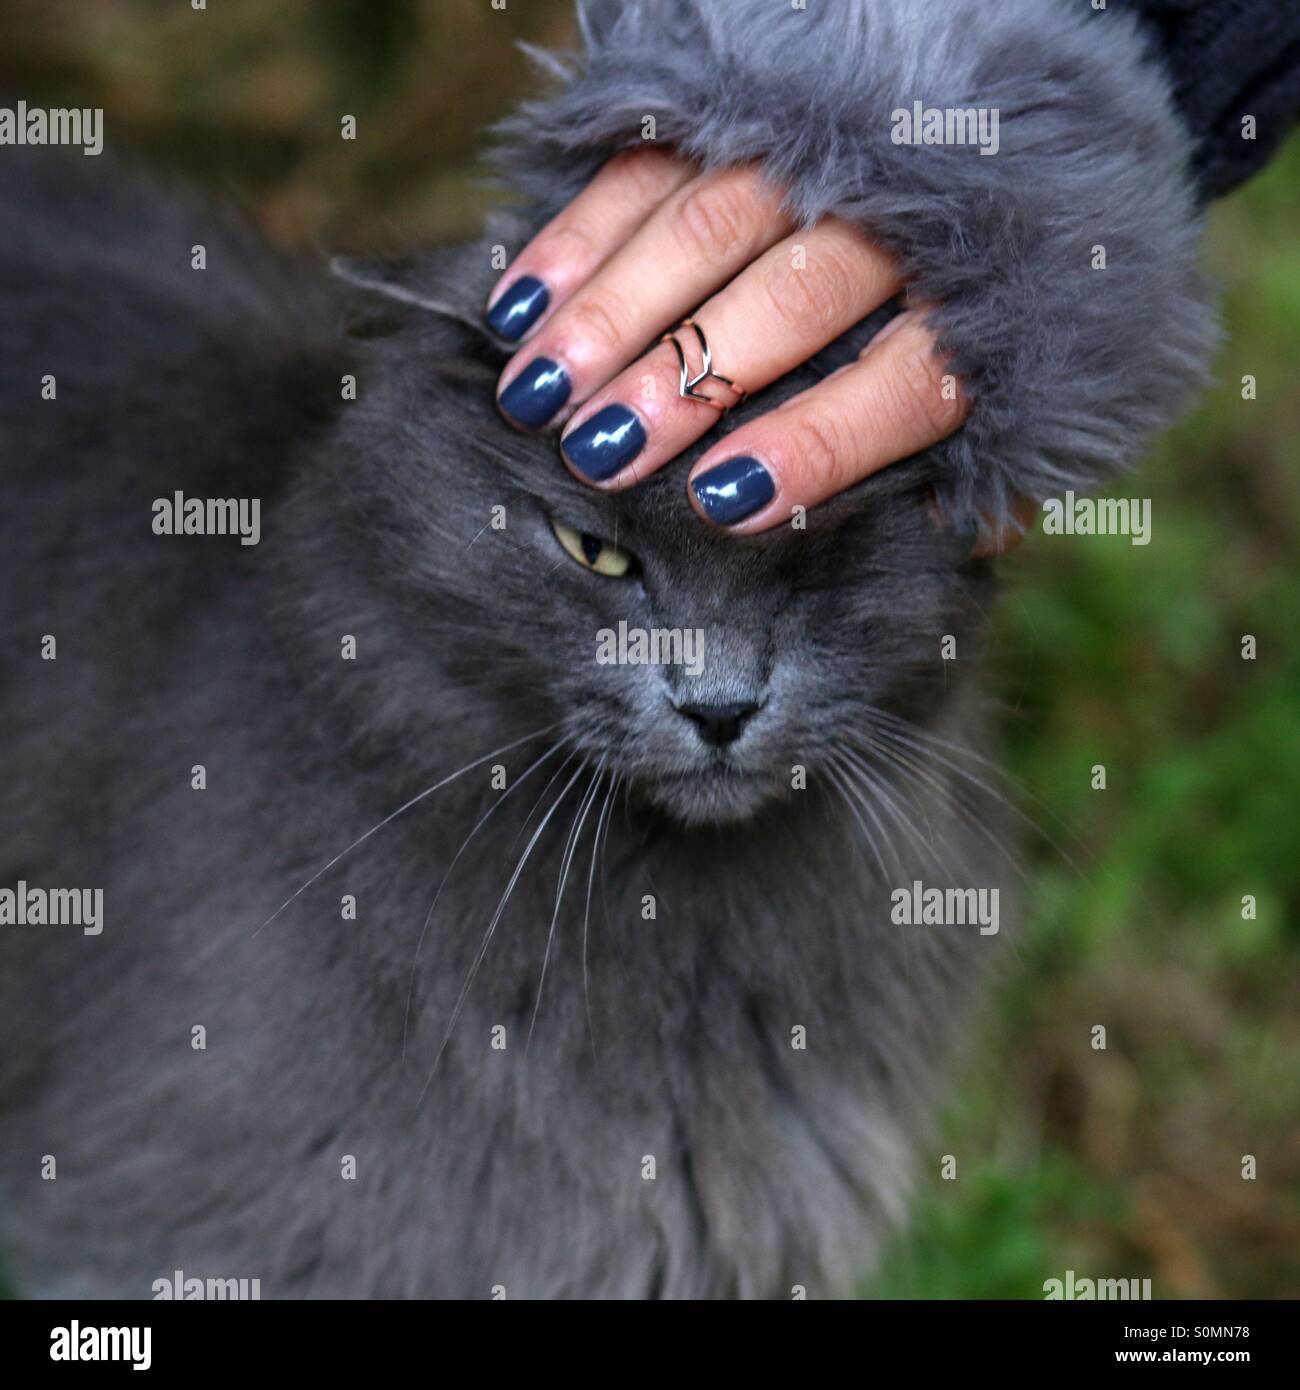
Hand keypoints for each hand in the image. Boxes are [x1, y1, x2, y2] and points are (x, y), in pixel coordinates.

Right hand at [485, 149, 969, 533]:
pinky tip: (520, 306)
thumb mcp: (1026, 388)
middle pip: (788, 303)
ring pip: (704, 229)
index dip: (811, 447)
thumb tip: (953, 536)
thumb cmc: (992, 298)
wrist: (1012, 124)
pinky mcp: (746, 111)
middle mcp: (901, 222)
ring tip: (537, 390)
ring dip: (612, 313)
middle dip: (686, 379)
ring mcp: (818, 153)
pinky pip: (651, 166)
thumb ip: (992, 465)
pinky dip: (578, 235)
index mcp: (980, 312)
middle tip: (599, 451)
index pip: (899, 387)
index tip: (719, 502)